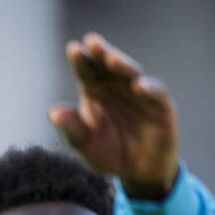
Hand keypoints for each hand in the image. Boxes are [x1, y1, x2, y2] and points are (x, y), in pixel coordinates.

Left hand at [49, 32, 179, 198]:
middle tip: (93, 42)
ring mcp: (140, 95)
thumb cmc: (108, 153)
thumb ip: (71, 129)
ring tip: (112, 59)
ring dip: (123, 66)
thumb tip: (53, 113)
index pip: (87, 72)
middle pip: (109, 67)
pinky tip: (139, 86)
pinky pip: (156, 93)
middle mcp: (117, 88)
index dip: (80, 61)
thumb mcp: (84, 144)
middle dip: (101, 54)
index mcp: (95, 93)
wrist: (137, 172)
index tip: (73, 49)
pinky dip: (149, 88)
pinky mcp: (161, 106)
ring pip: (132, 74)